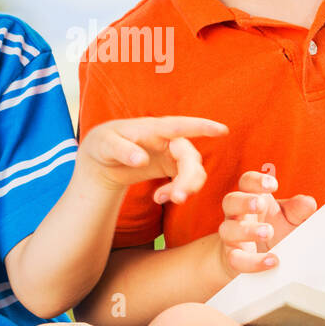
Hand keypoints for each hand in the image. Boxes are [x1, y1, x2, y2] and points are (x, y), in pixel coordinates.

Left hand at [78, 116, 228, 203]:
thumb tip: (141, 160)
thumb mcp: (105, 146)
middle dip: (190, 179)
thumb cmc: (103, 145)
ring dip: (185, 188)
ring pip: (192, 171)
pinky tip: (159, 198)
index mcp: (152, 128)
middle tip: (178, 199)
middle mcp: (167, 139)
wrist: (103, 159)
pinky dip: (176, 192)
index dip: (201, 127)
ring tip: (161, 199)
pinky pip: (184, 181)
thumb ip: (122, 151)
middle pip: (190, 157)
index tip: (222, 130)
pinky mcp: (172, 167)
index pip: (180, 126)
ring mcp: (171, 153)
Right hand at [217, 170, 316, 276]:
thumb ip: (298, 211)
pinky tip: (271, 261)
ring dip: (247, 230)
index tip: (272, 185)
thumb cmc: (273, 232)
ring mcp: (231, 236)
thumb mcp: (289, 219)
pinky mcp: (233, 258)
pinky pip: (236, 259)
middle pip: (230, 201)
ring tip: (268, 232)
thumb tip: (308, 203)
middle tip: (260, 204)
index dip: (256, 180)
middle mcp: (237, 215)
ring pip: (228, 229)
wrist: (255, 260)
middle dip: (244, 201)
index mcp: (251, 199)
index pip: (247, 182)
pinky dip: (253, 262)